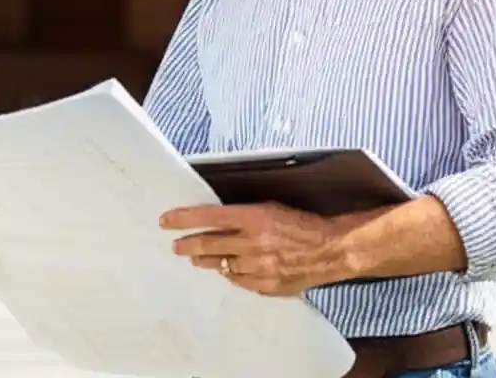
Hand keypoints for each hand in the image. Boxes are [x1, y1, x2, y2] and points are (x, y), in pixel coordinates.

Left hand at [159, 202, 350, 295]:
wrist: (330, 249)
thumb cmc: (302, 225)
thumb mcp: (271, 209)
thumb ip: (244, 216)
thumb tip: (216, 221)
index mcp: (254, 217)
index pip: (209, 216)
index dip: (184, 219)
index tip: (166, 221)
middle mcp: (252, 242)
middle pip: (209, 244)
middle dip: (188, 245)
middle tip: (176, 246)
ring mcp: (258, 267)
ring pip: (221, 265)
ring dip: (207, 260)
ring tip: (198, 258)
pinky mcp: (264, 285)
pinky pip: (238, 280)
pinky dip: (231, 273)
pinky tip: (229, 269)